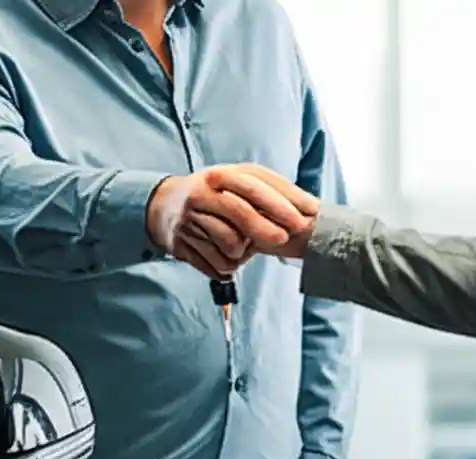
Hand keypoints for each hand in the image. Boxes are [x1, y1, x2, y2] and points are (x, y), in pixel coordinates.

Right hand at [145, 164, 312, 278]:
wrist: (163, 205)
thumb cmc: (215, 193)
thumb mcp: (237, 181)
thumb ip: (270, 192)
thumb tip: (312, 210)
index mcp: (220, 175)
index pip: (255, 185)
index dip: (282, 201)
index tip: (306, 215)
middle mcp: (202, 194)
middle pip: (240, 212)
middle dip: (266, 228)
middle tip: (283, 239)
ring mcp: (189, 219)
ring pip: (228, 242)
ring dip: (243, 251)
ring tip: (243, 247)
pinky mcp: (182, 244)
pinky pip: (215, 264)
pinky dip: (228, 266)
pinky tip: (226, 257)